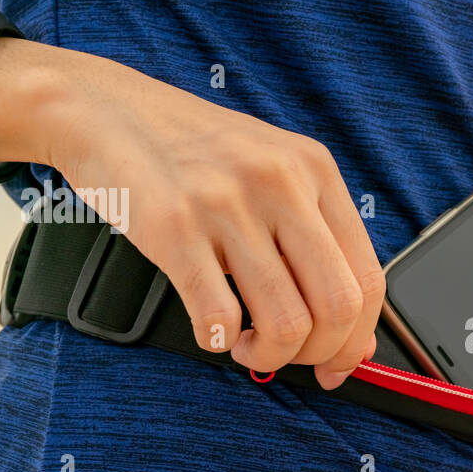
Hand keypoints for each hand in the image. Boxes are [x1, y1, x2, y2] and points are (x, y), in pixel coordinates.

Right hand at [0, 46, 382, 387]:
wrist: (103, 108)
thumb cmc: (191, 150)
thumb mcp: (271, 170)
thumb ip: (314, 238)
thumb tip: (351, 331)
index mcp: (316, 171)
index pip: (369, 278)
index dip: (359, 338)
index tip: (338, 363)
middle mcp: (281, 183)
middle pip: (337, 306)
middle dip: (318, 353)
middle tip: (289, 359)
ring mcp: (228, 203)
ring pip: (285, 322)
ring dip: (267, 356)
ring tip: (245, 345)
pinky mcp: (174, 227)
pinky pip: (218, 316)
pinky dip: (218, 341)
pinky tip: (211, 330)